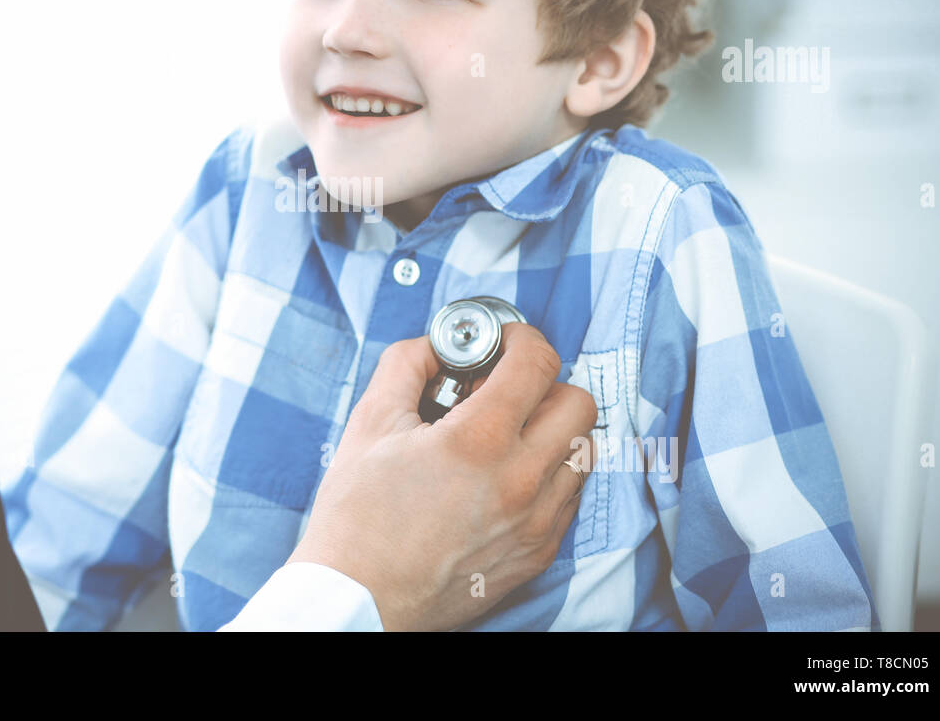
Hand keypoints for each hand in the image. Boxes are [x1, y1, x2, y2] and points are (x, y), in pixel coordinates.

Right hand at [287, 322, 596, 631]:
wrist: (358, 600)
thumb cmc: (357, 516)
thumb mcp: (370, 422)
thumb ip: (407, 365)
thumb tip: (438, 345)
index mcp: (478, 441)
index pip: (538, 363)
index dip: (521, 339)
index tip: (504, 342)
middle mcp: (520, 482)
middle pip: (579, 404)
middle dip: (544, 384)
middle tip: (504, 391)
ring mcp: (536, 523)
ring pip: (583, 450)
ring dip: (551, 429)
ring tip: (505, 435)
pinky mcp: (538, 553)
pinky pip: (569, 495)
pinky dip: (548, 473)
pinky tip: (504, 475)